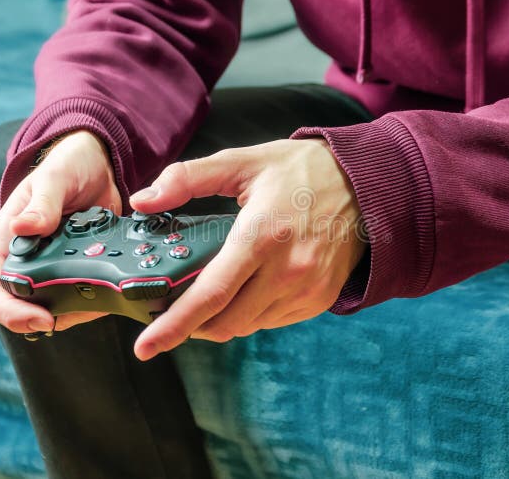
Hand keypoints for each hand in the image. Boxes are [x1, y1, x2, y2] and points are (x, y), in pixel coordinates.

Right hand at [0, 130, 121, 332]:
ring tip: (101, 301)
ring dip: (74, 314)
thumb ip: (43, 203)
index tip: (42, 318)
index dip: (9, 313)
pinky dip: (92, 304)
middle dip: (44, 320)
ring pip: (50, 310)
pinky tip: (112, 295)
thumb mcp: (55, 179)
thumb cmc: (66, 166)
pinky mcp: (72, 273)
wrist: (96, 166)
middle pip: (17, 310)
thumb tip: (24, 227)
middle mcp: (20, 263)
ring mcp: (46, 271)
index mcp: (2, 242)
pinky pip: (76, 301)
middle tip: (79, 313)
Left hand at [130, 139, 366, 359]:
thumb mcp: (242, 162)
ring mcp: (307, 289)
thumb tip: (143, 201)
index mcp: (262, 234)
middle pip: (225, 322)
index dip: (174, 325)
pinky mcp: (319, 299)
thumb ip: (187, 179)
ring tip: (207, 295)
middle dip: (190, 326)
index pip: (211, 294)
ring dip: (219, 319)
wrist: (365, 184)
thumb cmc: (298, 170)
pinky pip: (271, 321)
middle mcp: (287, 270)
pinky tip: (244, 289)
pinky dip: (248, 313)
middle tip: (169, 312)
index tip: (145, 346)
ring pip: (246, 325)